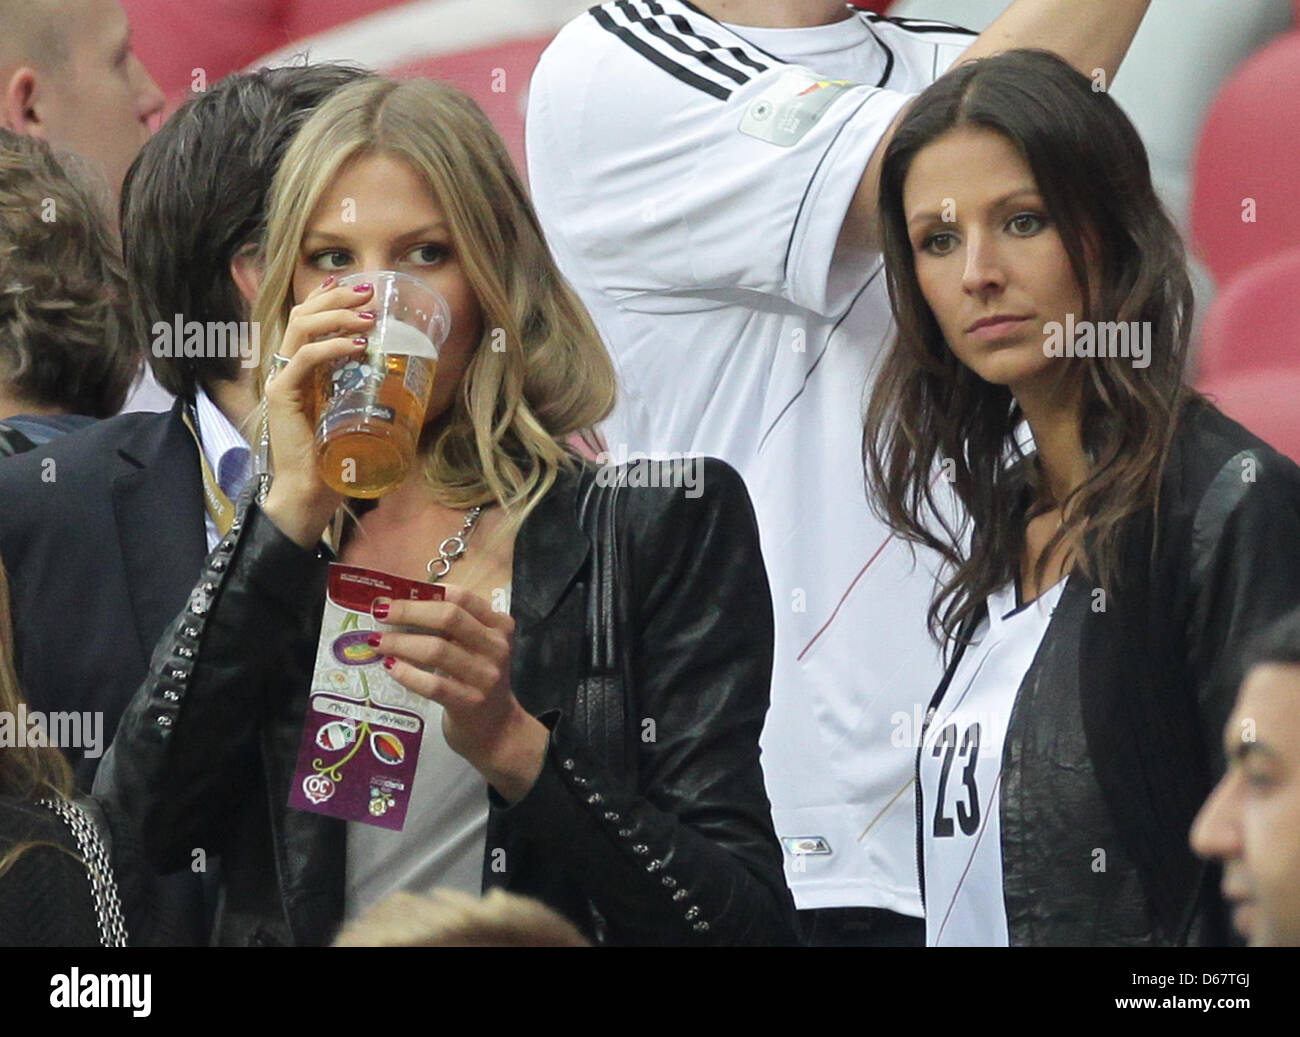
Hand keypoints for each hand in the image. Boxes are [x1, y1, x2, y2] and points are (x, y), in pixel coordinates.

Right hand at [262, 276, 375, 546]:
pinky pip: (304, 358)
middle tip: (369, 292)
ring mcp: (281, 379)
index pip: (308, 320)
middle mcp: (287, 367)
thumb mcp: (352, 410)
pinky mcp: (282, 394)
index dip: (330, 298)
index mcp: (301, 368)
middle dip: (337, 298)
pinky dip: (331, 347)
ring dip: (338, 316)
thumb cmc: (335, 455)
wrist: (309, 490)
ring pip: (301, 328)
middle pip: (303, 315)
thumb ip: (361, 387)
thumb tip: (396, 370)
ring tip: (369, 317)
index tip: (358, 285)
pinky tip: (357, 346)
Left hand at [369, 585, 547, 802]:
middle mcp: (496, 647)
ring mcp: (485, 676)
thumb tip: (401, 605)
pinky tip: (391, 667)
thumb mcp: (475, 648)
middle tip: (379, 613)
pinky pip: (432, 684)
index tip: (397, 594)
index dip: (426, 592)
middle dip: (408, 611)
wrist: (497, 730)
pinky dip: (407, 673)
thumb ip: (452, 627)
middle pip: (449, 617)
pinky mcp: (470, 703)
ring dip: (400, 643)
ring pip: (437, 649)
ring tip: (377, 642)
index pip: (462, 597)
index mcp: (499, 625)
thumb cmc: (477, 680)